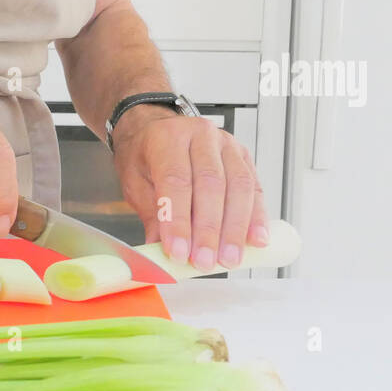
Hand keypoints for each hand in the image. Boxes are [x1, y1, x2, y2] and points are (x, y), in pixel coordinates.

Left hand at [111, 104, 268, 269]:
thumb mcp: (135, 183)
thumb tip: (160, 254)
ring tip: (230, 258)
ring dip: (236, 228)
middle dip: (209, 230)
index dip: (179, 221)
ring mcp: (226, 144)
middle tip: (205, 261)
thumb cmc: (144, 155)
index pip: (176, 182)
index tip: (178, 252)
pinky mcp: (243, 156)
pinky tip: (255, 240)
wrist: (155, 129)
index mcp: (167, 138)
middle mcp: (200, 136)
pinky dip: (257, 217)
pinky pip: (254, 187)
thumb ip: (152, 216)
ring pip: (238, 186)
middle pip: (211, 185)